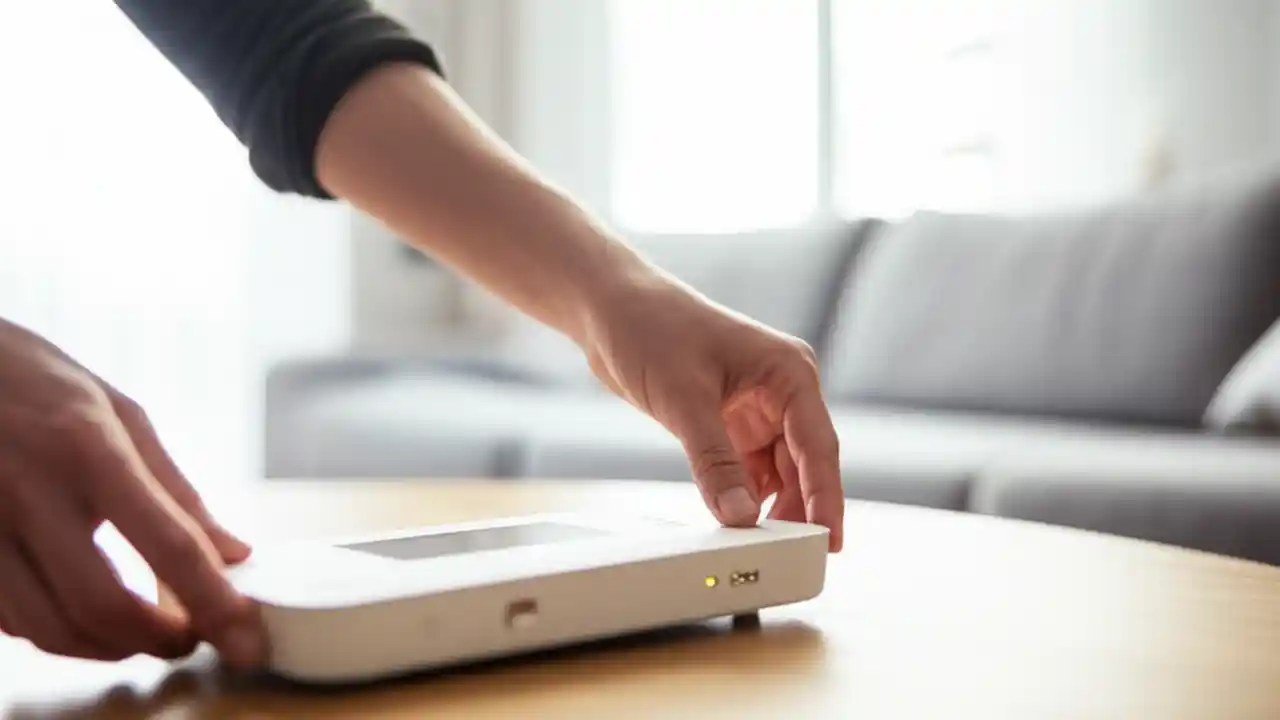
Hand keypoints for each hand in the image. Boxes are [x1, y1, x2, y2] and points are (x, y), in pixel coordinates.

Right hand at [0, 319, 263, 664]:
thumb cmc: (36, 381)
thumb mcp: (118, 413)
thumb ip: (176, 492)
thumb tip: (234, 554)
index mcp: (86, 446)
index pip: (166, 542)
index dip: (213, 601)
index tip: (247, 637)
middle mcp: (28, 490)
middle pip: (99, 604)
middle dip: (157, 639)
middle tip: (191, 638)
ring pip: (48, 627)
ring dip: (109, 646)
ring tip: (147, 630)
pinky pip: (10, 620)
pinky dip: (58, 630)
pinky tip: (84, 611)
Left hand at [582, 269, 844, 551]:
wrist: (609, 308)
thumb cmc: (651, 328)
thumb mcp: (683, 399)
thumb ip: (714, 462)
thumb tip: (740, 517)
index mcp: (789, 373)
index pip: (818, 447)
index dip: (826, 500)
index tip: (828, 544)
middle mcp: (781, 391)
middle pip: (804, 466)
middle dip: (796, 510)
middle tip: (786, 558)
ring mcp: (756, 409)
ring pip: (777, 473)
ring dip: (768, 507)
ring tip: (756, 547)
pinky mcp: (729, 423)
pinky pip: (747, 471)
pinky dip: (741, 496)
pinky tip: (733, 522)